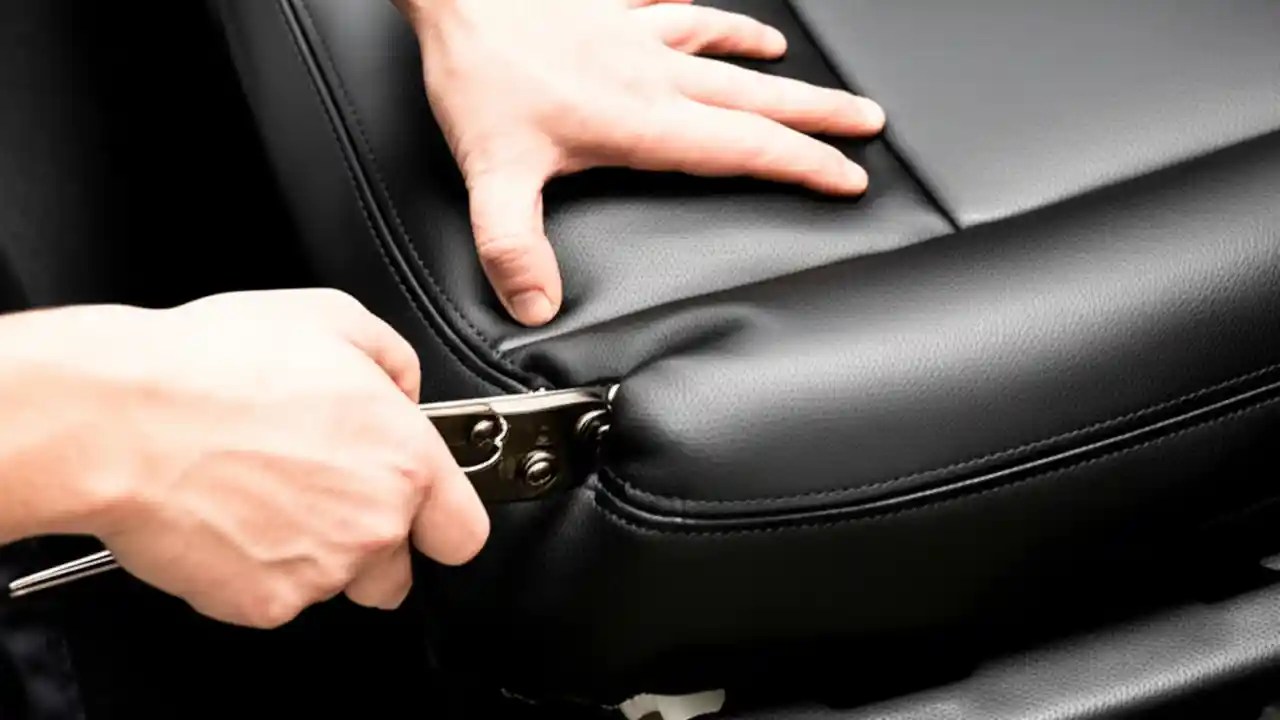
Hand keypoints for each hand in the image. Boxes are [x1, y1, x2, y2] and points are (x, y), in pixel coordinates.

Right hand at [57, 290, 488, 627]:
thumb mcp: (330, 319)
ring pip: (337, 583)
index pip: (464, 531)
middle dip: (371, 542)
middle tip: (321, 495)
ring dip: (314, 553)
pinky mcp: (263, 604)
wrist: (119, 420)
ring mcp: (319, 571)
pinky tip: (230, 516)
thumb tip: (404, 389)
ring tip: (262, 494)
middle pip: (399, 569)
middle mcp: (373, 523)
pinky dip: (257, 569)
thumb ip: (392, 360)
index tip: (423, 513)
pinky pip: (277, 597)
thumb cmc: (211, 367)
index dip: (442, 521)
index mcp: (404, 460)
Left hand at [396, 0, 885, 325]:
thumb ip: (513, 244)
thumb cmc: (479, 71)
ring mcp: (637, 37)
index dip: (801, 165)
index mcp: (639, 121)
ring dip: (772, 67)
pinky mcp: (613, 10)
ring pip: (724, 53)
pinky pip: (677, 9)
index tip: (847, 176)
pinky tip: (727, 16)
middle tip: (867, 123)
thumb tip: (536, 303)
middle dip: (818, 117)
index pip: (740, 149)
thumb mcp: (491, 171)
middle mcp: (652, 76)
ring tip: (806, 76)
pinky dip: (711, 16)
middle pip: (755, 99)